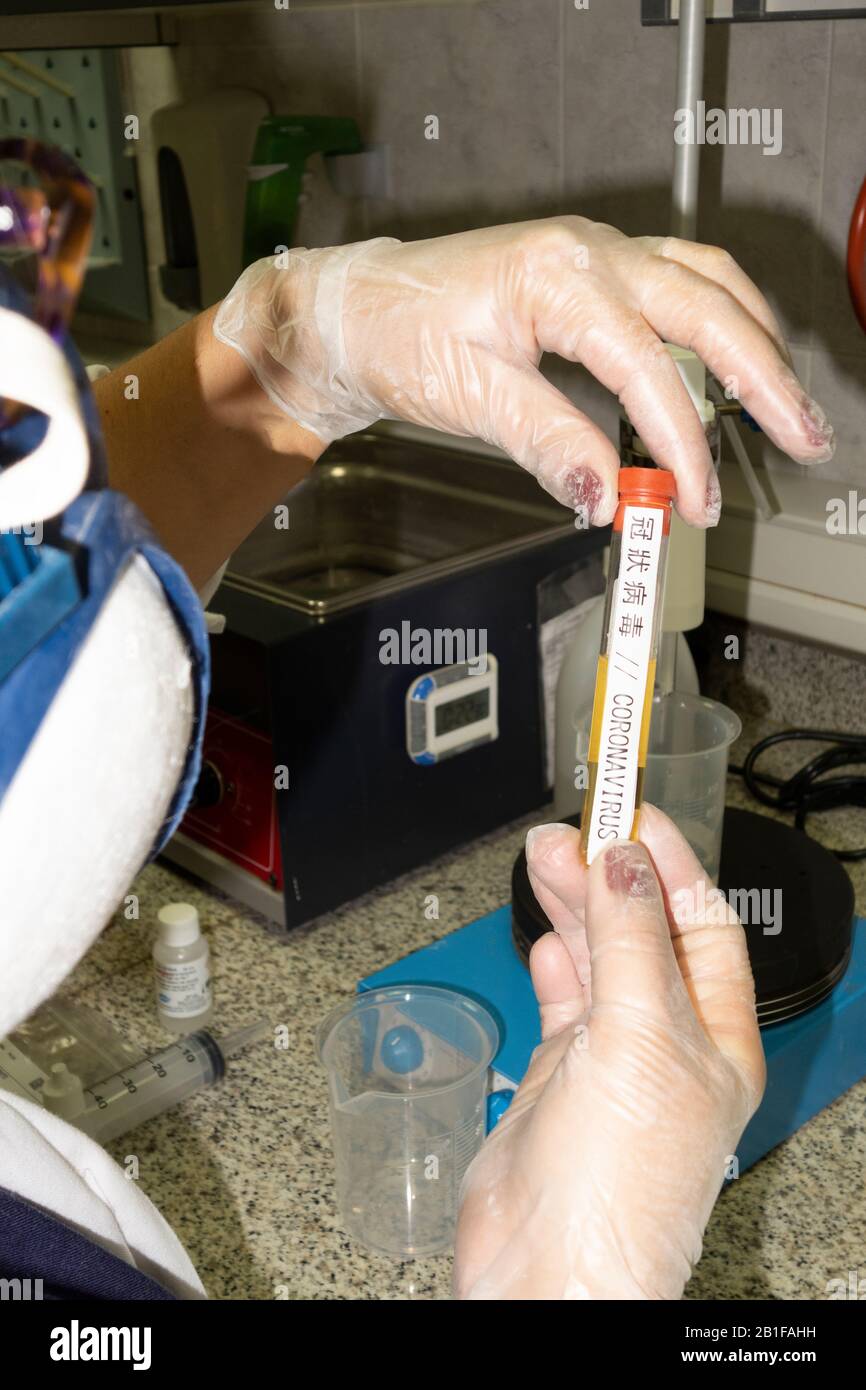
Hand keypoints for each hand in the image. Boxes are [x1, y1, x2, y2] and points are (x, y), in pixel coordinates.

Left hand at [214, 217, 832, 527]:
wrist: (357, 308)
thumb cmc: (397, 336)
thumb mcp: (467, 396)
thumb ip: (546, 444)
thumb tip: (608, 498)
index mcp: (557, 277)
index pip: (647, 366)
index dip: (681, 441)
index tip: (697, 499)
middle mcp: (590, 253)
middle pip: (706, 310)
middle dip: (762, 380)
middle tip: (804, 439)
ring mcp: (597, 256)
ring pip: (706, 285)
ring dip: (755, 343)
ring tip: (789, 405)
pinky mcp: (594, 272)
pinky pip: (682, 281)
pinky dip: (723, 319)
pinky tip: (742, 355)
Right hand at [453, 804, 765, 1299]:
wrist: (548, 1266)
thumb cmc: (623, 1181)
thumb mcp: (641, 1034)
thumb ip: (630, 940)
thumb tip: (626, 864)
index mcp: (717, 1034)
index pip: (702, 923)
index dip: (670, 865)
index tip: (633, 813)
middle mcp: (668, 1042)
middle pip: (643, 933)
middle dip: (611, 876)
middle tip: (573, 827)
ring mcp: (612, 1058)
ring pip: (596, 958)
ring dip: (574, 905)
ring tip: (545, 855)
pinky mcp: (559, 1075)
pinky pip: (561, 999)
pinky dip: (551, 959)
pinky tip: (544, 932)